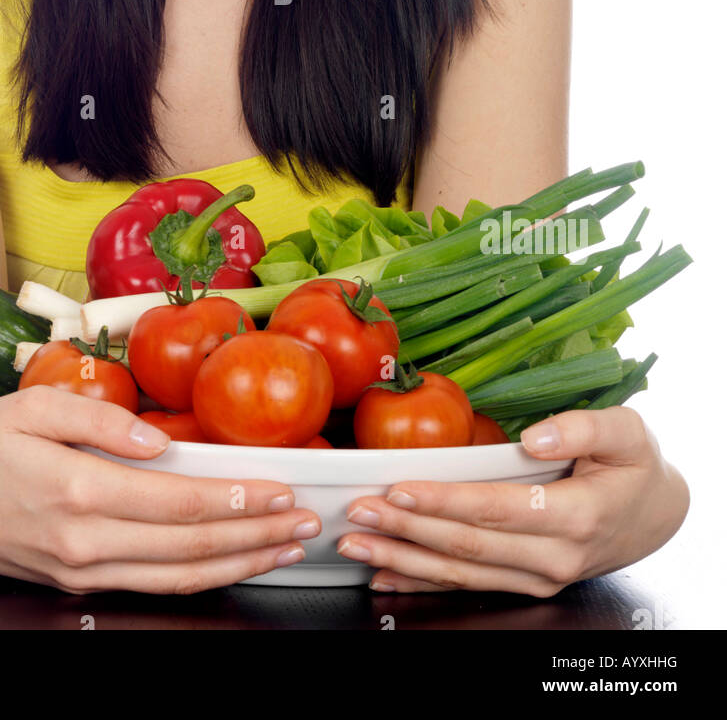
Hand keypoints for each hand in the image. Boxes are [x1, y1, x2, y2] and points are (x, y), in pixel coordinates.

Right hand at [0, 384, 320, 593]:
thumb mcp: (33, 405)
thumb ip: (98, 416)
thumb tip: (158, 439)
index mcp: (76, 491)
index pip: (177, 503)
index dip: (235, 499)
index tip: (282, 488)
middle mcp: (84, 542)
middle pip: (189, 547)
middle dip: (256, 534)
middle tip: (306, 520)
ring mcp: (82, 571)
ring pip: (177, 577)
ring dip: (240, 564)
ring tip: (286, 546)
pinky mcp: (79, 583)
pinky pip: (152, 585)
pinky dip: (202, 578)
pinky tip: (233, 563)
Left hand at [336, 407, 689, 595]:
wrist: (654, 515)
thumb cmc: (635, 466)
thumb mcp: (626, 432)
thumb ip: (582, 428)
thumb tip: (535, 436)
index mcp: (576, 514)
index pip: (496, 509)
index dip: (444, 501)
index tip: (400, 488)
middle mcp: (554, 556)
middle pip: (468, 545)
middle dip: (407, 530)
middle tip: (360, 513)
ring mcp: (539, 576)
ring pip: (461, 573)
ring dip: (404, 560)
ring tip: (358, 545)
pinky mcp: (526, 582)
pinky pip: (467, 584)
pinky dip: (422, 582)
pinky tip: (385, 574)